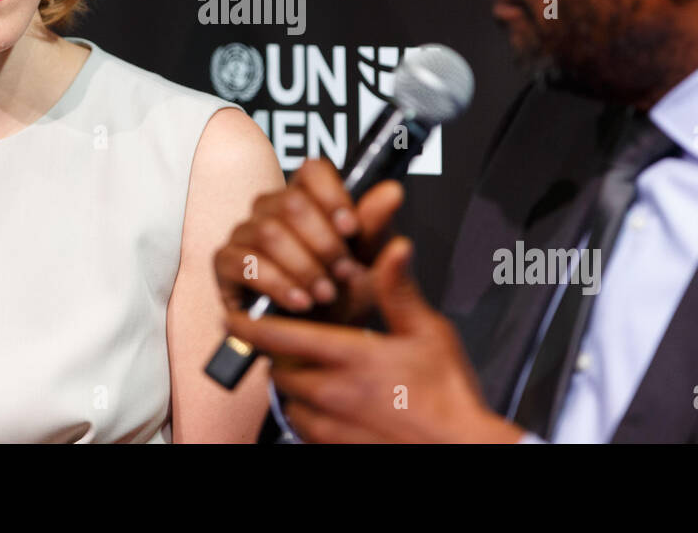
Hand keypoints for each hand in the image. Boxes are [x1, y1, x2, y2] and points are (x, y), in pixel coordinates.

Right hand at [214, 158, 403, 324]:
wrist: (319, 341)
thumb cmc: (343, 294)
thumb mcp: (369, 264)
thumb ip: (375, 227)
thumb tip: (392, 190)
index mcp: (308, 197)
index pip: (312, 171)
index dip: (332, 196)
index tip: (351, 230)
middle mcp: (271, 208)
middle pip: (291, 203)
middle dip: (323, 242)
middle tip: (344, 273)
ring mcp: (245, 233)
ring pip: (268, 233)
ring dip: (303, 267)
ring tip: (325, 294)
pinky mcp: (225, 263)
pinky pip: (245, 262)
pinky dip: (277, 284)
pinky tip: (299, 302)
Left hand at [225, 235, 526, 442]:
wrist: (462, 449)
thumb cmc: (450, 395)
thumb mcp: (430, 332)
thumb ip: (400, 290)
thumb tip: (393, 248)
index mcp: (352, 357)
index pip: (282, 337)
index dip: (250, 326)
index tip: (235, 317)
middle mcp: (334, 393)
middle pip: (278, 370)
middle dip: (278, 355)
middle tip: (287, 344)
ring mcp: (334, 426)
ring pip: (288, 403)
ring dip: (292, 387)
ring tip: (309, 375)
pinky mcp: (338, 448)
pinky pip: (304, 431)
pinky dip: (306, 416)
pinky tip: (326, 407)